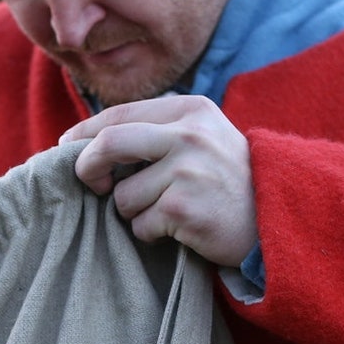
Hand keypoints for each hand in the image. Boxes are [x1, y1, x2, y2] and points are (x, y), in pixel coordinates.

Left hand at [59, 95, 256, 267]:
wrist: (276, 219)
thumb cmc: (228, 181)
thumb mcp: (203, 138)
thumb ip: (158, 131)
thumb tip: (89, 140)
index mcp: (191, 110)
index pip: (120, 114)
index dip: (85, 132)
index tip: (67, 147)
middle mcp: (188, 135)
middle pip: (109, 144)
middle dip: (88, 167)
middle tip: (93, 185)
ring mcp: (187, 171)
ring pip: (123, 196)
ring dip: (134, 213)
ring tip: (168, 212)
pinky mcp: (184, 208)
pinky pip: (140, 225)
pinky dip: (151, 233)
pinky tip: (179, 228)